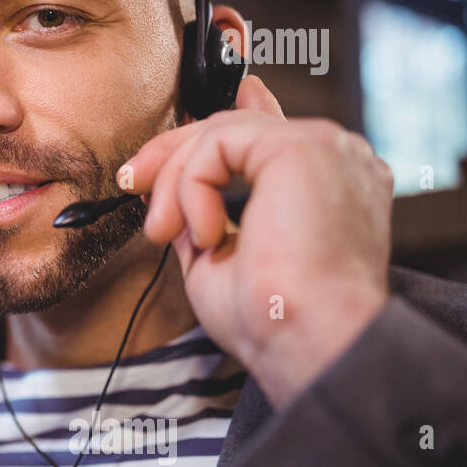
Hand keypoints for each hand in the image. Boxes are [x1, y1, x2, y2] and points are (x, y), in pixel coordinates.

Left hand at [119, 75, 393, 409]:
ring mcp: (323, 146)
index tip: (165, 149)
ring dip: (175, 182)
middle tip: (129, 185)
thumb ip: (203, 215)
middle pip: (235, 128)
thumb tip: (165, 190)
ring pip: (219, 133)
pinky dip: (192, 186)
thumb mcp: (221, 259)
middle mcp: (337, 157)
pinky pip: (217, 143)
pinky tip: (205, 235)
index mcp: (332, 183)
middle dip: (171, 155)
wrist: (311, 340)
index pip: (268, 134)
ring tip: (165, 234)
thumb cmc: (274, 319)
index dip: (214, 126)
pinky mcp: (300, 145)